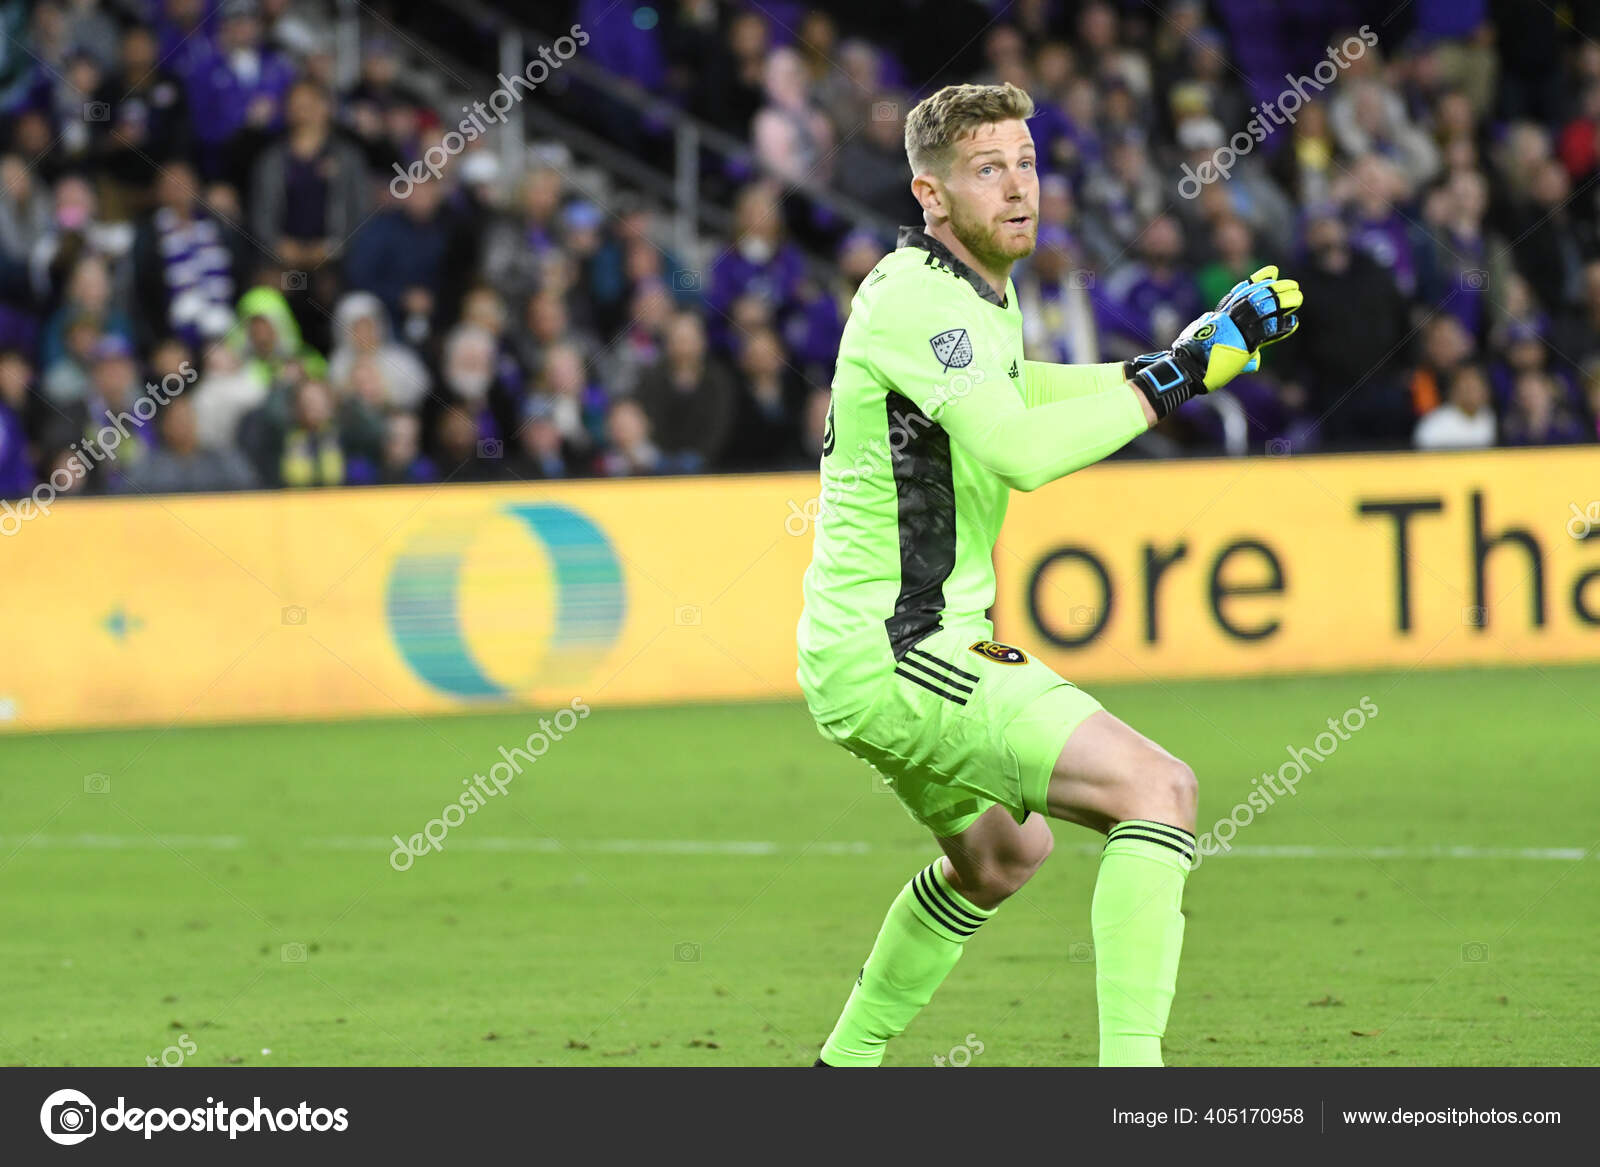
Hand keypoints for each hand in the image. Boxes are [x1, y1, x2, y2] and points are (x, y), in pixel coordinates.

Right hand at [1126, 265, 1301, 418]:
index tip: (1271, 271)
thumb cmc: (1189, 358)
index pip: (1239, 294)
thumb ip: (1215, 333)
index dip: (1256, 281)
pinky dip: (1281, 327)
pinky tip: (1293, 322)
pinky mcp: (1243, 344)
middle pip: (1254, 296)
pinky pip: (1266, 331)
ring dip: (1282, 302)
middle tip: (1291, 283)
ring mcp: (1235, 330)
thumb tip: (1221, 333)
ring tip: (1297, 297)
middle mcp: (1227, 319)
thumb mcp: (1199, 338)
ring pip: (1263, 309)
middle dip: (1274, 288)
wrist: (1186, 369)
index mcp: (1218, 317)